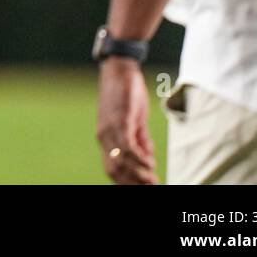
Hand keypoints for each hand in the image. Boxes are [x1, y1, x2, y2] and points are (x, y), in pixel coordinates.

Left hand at [96, 58, 157, 183]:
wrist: (119, 69)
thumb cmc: (127, 94)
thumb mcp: (134, 122)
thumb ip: (140, 140)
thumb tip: (148, 160)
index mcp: (105, 138)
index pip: (112, 169)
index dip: (126, 182)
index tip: (143, 187)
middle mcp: (104, 136)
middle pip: (114, 170)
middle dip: (133, 183)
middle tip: (151, 187)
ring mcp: (110, 129)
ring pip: (121, 161)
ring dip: (138, 174)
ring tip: (153, 180)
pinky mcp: (120, 120)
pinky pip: (127, 146)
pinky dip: (139, 158)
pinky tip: (150, 163)